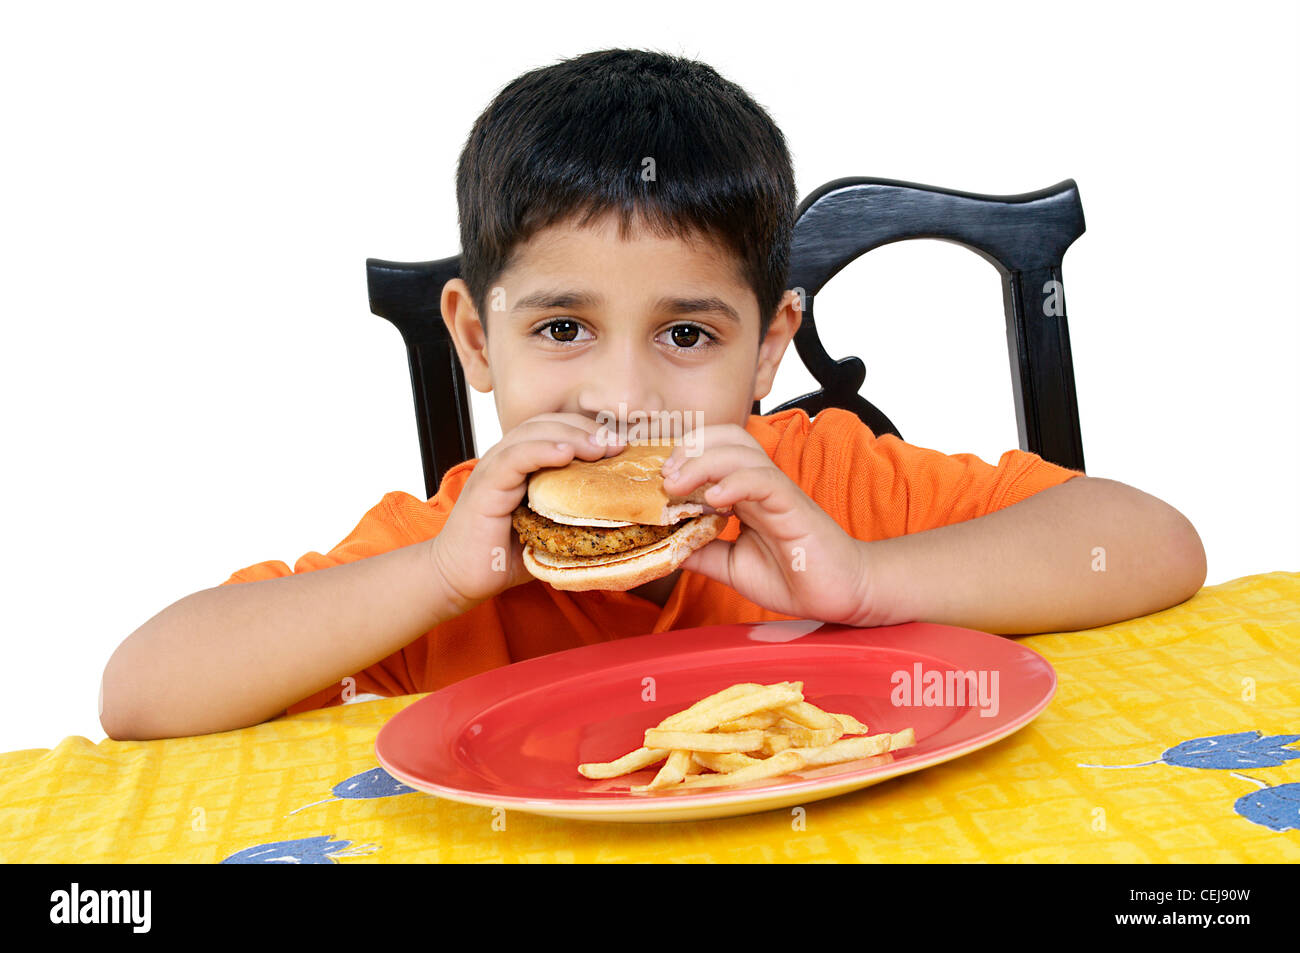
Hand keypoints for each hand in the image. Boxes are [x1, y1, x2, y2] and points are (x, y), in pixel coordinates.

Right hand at [430, 413, 623, 614]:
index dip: (589, 431)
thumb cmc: (505, 557)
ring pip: (533, 432)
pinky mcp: (485, 486)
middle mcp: (507, 459)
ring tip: (600, 447)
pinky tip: (566, 453)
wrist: (460, 579)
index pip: (557, 429)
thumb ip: (576, 519)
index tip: (622, 446)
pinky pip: (514, 457)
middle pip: (548, 423)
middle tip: (618, 445)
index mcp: (523, 464)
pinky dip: (541, 450)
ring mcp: (494, 469)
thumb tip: (621, 520)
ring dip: (571, 435)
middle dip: (587, 428)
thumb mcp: (550, 533)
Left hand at [662, 424, 884, 625]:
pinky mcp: (793, 507)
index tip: (659, 481)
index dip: (685, 455)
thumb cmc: (794, 577)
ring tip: (678, 485)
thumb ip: (701, 553)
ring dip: (703, 462)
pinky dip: (735, 483)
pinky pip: (763, 480)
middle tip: (666, 477)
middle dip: (691, 447)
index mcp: (747, 494)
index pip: (716, 451)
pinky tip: (714, 500)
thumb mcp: (732, 567)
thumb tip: (664, 548)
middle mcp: (761, 485)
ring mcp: (778, 492)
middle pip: (728, 438)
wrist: (841, 595)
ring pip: (741, 453)